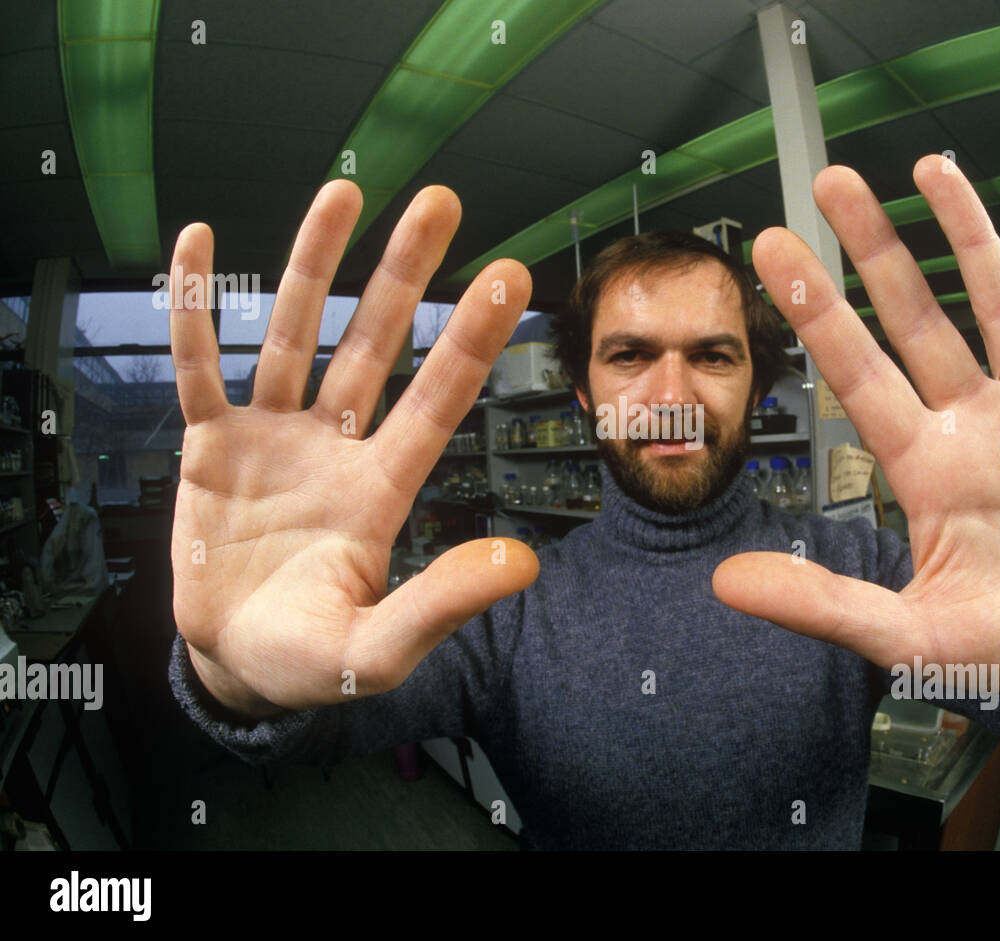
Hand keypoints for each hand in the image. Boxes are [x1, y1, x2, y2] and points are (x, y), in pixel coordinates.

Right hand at [169, 180, 538, 715]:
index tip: (509, 274)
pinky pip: (200, 365)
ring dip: (314, 264)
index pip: (437, 400)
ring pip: (295, 333)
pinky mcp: (211, 444)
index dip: (471, 338)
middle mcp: (335, 447)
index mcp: (382, 488)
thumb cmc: (311, 661)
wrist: (235, 664)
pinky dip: (197, 309)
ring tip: (343, 191)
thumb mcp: (378, 648)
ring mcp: (273, 438)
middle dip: (404, 272)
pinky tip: (200, 245)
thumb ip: (442, 604)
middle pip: (375, 343)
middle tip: (439, 200)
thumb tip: (523, 564)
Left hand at [713, 157, 999, 691]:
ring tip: (933, 169)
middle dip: (876, 250)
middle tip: (834, 181)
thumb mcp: (902, 634)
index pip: (857, 371)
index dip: (816, 309)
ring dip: (970, 238)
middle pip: (915, 318)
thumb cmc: (986, 643)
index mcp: (917, 462)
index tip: (771, 247)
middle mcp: (967, 422)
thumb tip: (724, 583)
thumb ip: (820, 605)